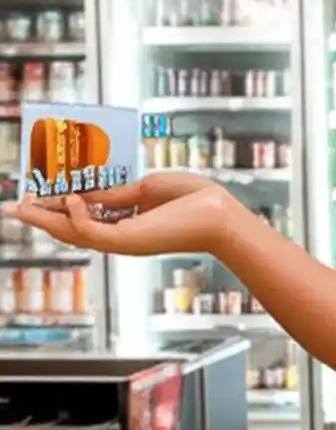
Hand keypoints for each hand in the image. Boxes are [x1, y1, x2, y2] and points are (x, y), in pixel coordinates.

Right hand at [2, 171, 235, 256]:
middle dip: (40, 218)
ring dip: (45, 220)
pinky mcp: (129, 241)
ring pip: (74, 233)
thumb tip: (86, 193)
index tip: (35, 197)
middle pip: (70, 228)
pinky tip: (69, 199)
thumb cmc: (194, 200)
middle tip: (12, 208)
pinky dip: (78, 216)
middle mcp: (120, 235)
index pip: (83, 217)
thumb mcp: (147, 189)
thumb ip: (117, 194)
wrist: (221, 215)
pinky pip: (93, 230)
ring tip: (20, 207)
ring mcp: (123, 240)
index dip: (57, 207)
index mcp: (126, 222)